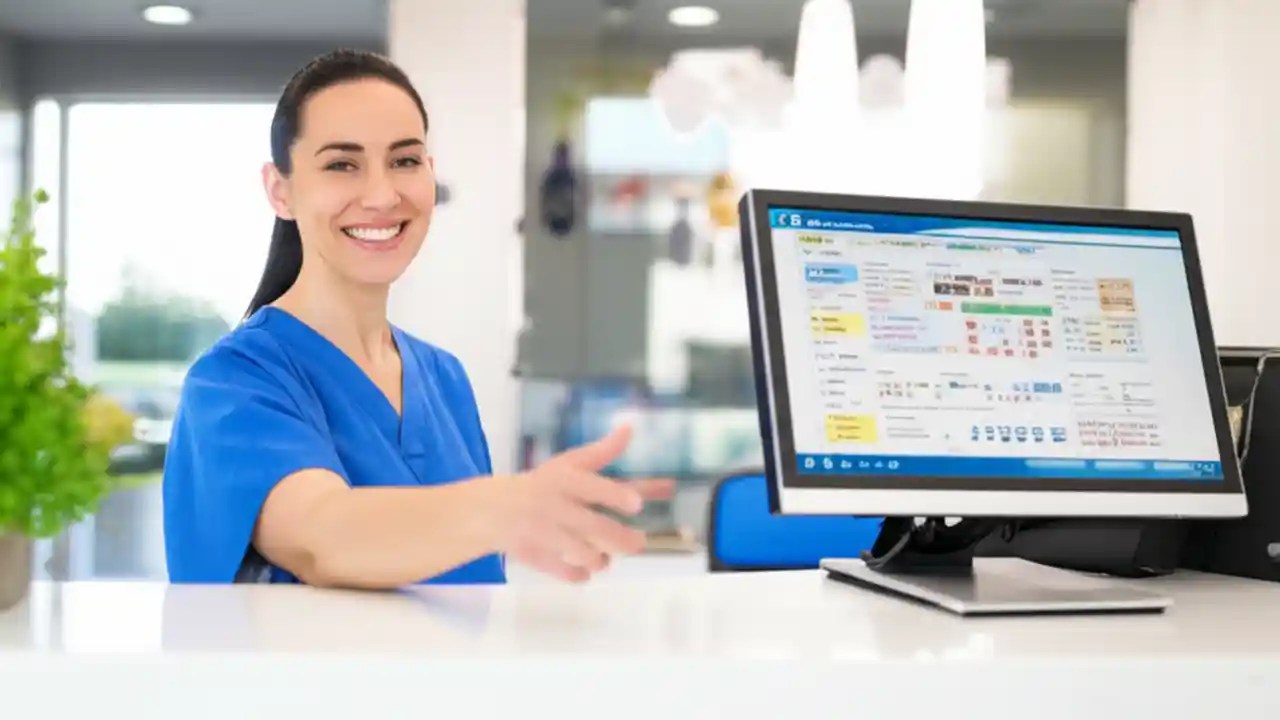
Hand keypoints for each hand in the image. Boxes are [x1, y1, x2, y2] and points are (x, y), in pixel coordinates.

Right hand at [487, 423, 674, 582]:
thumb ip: (603, 452)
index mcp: (565, 480)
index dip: (615, 495)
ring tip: (608, 557)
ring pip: (581, 552)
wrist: (493, 510)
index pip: (592, 487)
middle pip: (594, 526)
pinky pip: (563, 571)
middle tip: (639, 542)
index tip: (638, 504)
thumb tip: (630, 428)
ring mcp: (543, 533)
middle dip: (621, 538)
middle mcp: (554, 505)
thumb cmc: (543, 483)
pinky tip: (587, 571)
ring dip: (601, 558)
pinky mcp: (534, 556)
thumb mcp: (569, 463)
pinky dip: (579, 575)